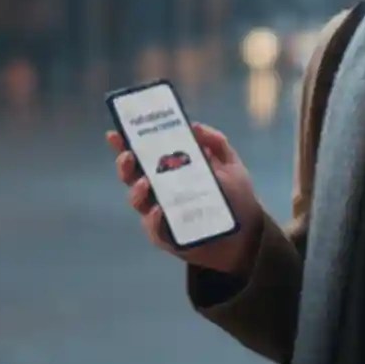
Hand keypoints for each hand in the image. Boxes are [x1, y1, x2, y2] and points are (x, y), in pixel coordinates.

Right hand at [109, 123, 264, 275]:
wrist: (249, 234)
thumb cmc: (235, 196)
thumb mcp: (230, 163)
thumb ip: (216, 142)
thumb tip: (195, 126)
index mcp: (168, 170)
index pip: (142, 154)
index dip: (124, 144)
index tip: (115, 133)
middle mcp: (159, 190)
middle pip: (131, 176)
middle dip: (124, 165)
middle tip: (129, 156)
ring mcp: (160, 214)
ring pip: (137, 201)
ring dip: (136, 190)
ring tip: (145, 183)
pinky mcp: (167, 237)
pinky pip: (154, 229)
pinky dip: (153, 219)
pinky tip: (159, 210)